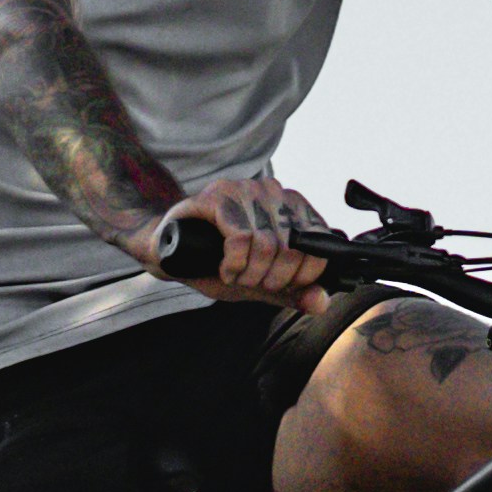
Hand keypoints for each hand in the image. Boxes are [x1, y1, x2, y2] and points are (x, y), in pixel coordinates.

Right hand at [154, 176, 322, 304]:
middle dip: (273, 278)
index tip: (282, 285)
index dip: (304, 274)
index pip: (320, 242)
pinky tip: (224, 269)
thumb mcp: (260, 284)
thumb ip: (292, 292)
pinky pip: (239, 237)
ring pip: (267, 243)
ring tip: (235, 275)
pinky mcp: (217, 195)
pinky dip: (234, 263)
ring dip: (250, 273)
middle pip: (293, 246)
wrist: (169, 253)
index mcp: (291, 207)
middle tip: (252, 282)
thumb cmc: (217, 264)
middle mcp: (272, 192)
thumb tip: (321, 302)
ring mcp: (244, 190)